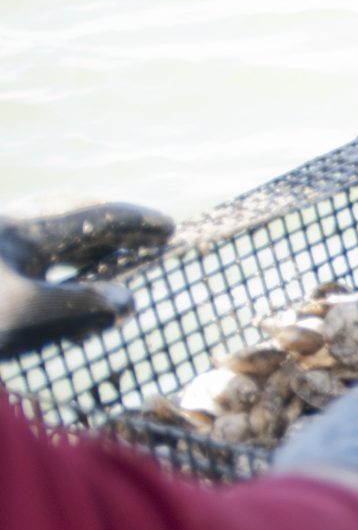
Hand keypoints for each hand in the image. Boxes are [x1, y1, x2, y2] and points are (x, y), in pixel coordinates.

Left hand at [0, 204, 174, 359]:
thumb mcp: (31, 317)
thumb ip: (87, 307)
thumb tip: (128, 302)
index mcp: (25, 231)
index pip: (93, 219)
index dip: (135, 223)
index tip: (169, 228)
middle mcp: (10, 227)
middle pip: (71, 212)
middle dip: (114, 223)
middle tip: (150, 233)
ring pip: (51, 230)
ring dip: (89, 241)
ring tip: (116, 252)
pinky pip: (34, 249)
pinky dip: (64, 257)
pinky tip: (68, 277)